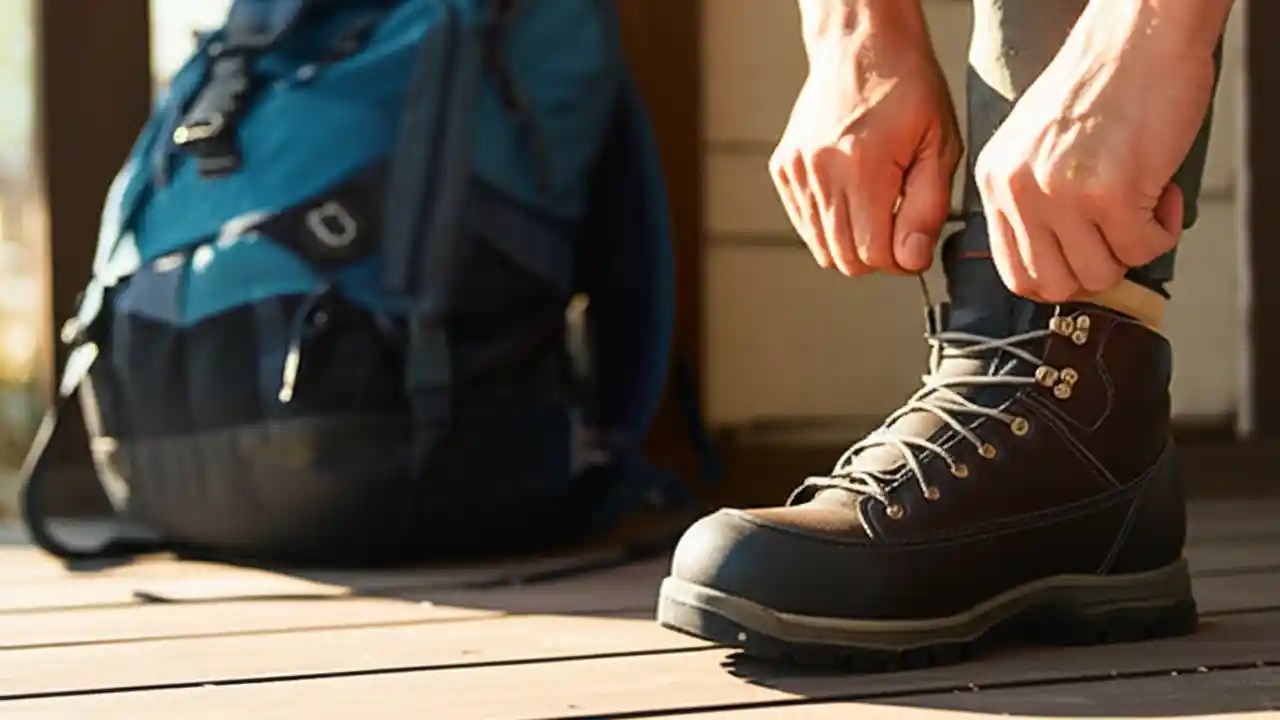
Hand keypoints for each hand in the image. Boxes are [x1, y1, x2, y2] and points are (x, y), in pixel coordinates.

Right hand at [770, 13, 961, 275]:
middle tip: (898, 223)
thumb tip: (910, 261)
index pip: (874, 255)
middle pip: (845, 259)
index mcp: (863, 167)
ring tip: (876, 205)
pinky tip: (851, 192)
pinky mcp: (783, 168)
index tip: (915, 238)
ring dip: (853, 240)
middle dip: (877, 254)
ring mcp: (796, 171)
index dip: (901, 258)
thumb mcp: (940, 146)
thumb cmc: (910, 91)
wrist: (860, 45)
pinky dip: (830, 222)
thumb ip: (927, 209)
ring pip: (822, 248)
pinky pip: (805, 223)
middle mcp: (822, 172)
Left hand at [974, 2, 1218, 300]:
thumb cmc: (1099, 82)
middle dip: (1098, 267)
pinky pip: (1144, 249)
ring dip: (1132, 247)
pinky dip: (1162, 230)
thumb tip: (1054, 253)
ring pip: (1100, 273)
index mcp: (996, 180)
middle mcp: (1019, 190)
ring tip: (1142, 204)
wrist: (1138, 35)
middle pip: (1054, 283)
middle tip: (1120, 233)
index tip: (1085, 258)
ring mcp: (1060, 194)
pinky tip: (1162, 193)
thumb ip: (1032, 197)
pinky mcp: (1109, 192)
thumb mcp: (1035, 143)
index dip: (1058, 277)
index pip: (1014, 272)